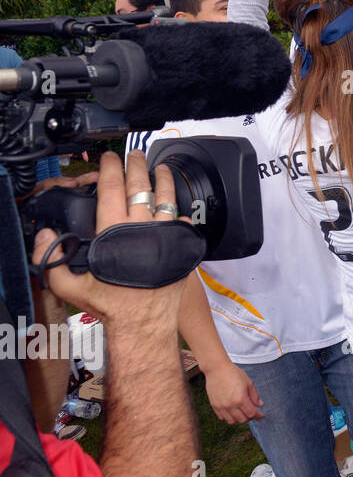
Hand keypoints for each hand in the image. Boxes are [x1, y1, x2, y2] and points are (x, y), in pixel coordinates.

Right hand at [31, 151, 189, 331]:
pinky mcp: (181, 245)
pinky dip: (178, 210)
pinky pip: (182, 221)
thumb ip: (50, 259)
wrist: (143, 322)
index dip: (110, 168)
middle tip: (135, 154)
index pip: (112, 187)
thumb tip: (45, 235)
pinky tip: (175, 204)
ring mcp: (165, 234)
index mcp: (115, 231)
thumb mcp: (68, 286)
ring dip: (162, 179)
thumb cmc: (109, 304)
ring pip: (166, 197)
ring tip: (160, 168)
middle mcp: (143, 227)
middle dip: (137, 165)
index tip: (109, 158)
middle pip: (141, 185)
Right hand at [205, 362, 263, 423]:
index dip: (258, 415)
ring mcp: (221, 406)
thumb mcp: (248, 382)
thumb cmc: (233, 373)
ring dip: (239, 419)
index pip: (251, 413)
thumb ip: (254, 395)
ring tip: (242, 413)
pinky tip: (232, 411)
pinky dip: (228, 417)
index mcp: (240, 399)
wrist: (217, 369)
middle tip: (252, 412)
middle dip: (249, 417)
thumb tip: (260, 405)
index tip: (261, 415)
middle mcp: (230, 405)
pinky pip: (222, 417)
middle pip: (242, 420)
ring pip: (231, 421)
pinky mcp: (214, 405)